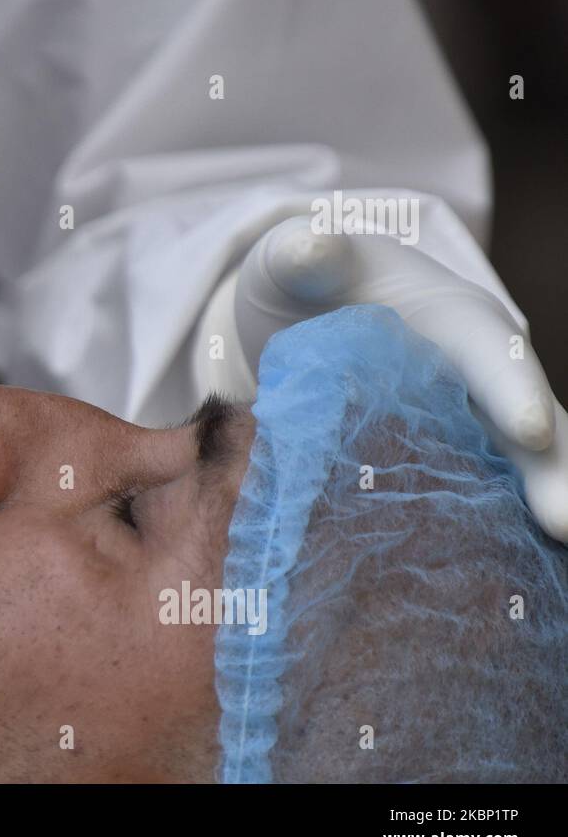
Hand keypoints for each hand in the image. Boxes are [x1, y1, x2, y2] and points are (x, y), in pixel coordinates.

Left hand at [233, 216, 567, 541]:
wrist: (300, 314)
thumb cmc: (305, 281)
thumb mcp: (296, 260)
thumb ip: (304, 254)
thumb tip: (312, 244)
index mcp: (454, 320)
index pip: (490, 352)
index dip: (510, 389)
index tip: (529, 429)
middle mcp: (477, 379)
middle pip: (527, 429)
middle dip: (552, 474)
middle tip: (565, 522)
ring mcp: (464, 428)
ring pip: (508, 477)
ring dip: (527, 521)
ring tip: (543, 568)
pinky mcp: (436, 466)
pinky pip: (468, 504)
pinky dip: (482, 540)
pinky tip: (485, 592)